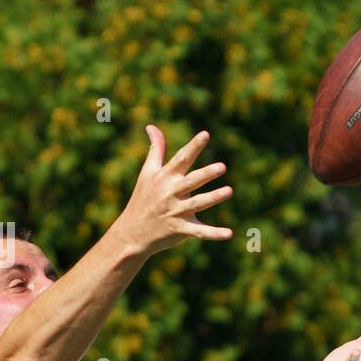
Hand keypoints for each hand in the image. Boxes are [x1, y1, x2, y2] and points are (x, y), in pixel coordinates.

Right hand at [111, 124, 232, 257]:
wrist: (131, 232)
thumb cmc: (143, 199)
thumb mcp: (147, 173)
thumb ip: (155, 150)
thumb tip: (152, 127)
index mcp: (165, 178)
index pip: (181, 159)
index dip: (193, 147)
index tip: (205, 134)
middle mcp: (170, 193)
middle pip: (191, 181)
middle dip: (206, 174)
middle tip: (222, 166)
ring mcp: (175, 212)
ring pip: (197, 204)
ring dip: (213, 198)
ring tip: (229, 190)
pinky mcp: (180, 230)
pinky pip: (199, 231)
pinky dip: (213, 233)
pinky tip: (229, 233)